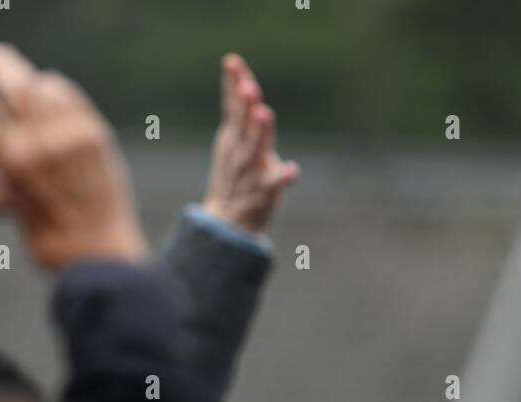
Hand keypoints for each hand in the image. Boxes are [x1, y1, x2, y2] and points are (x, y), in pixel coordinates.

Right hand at [0, 43, 146, 267]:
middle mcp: (44, 142)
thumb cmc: (50, 238)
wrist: (102, 256)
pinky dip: (55, 90)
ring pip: (43, 85)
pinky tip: (49, 95)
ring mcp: (74, 137)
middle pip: (14, 82)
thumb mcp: (13, 206)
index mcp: (15, 160)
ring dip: (28, 81)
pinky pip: (68, 96)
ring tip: (22, 83)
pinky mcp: (96, 135)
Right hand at [202, 53, 297, 234]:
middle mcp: (241, 151)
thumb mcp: (232, 141)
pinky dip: (282, 177)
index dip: (232, 85)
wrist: (228, 221)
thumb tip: (243, 79)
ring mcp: (253, 171)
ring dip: (260, 132)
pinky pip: (274, 184)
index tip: (233, 62)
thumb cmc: (235, 175)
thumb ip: (239, 113)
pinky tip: (292, 171)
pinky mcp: (265, 192)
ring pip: (255, 149)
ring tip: (264, 114)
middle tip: (248, 87)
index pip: (232, 107)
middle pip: (242, 124)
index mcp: (233, 137)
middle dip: (245, 105)